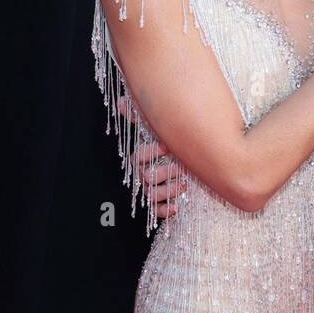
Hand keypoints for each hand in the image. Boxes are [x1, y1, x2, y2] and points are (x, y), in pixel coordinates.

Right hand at [117, 95, 186, 217]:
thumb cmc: (173, 144)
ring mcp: (151, 189)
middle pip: (146, 176)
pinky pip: (156, 211)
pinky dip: (164, 210)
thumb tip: (120, 102)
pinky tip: (175, 207)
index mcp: (143, 156)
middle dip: (163, 172)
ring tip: (184, 185)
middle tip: (182, 167)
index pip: (139, 156)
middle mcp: (144, 173)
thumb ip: (141, 117)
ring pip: (151, 194)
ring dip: (167, 191)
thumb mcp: (160, 130)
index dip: (151, 152)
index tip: (167, 146)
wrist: (193, 163)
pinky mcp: (159, 203)